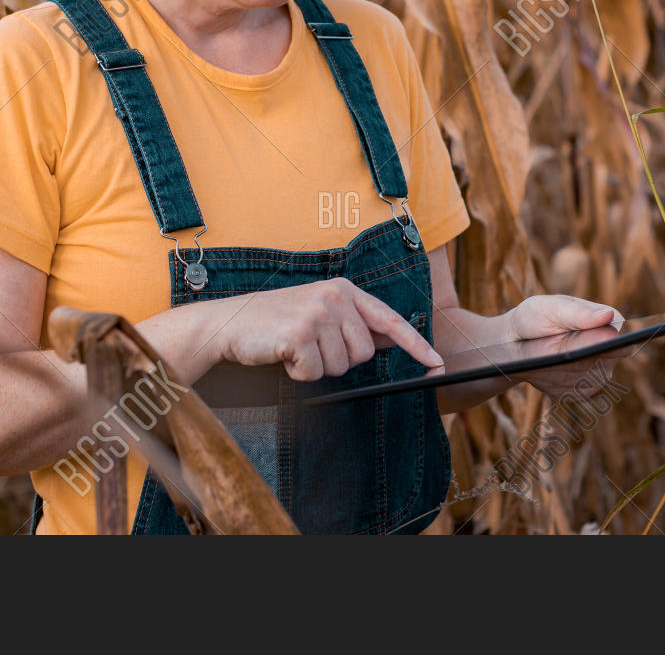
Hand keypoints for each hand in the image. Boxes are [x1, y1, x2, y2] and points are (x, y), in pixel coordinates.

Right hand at [214, 278, 442, 381]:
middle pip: (363, 354)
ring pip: (339, 367)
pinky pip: (314, 374)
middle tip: (309, 347)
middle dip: (337, 360)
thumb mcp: (319, 314)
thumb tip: (392, 339)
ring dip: (315, 367)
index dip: (415, 345)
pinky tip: (282, 355)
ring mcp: (317, 313)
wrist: (227, 324)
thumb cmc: (274, 323)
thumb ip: (354, 323)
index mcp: (343, 290)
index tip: (437, 364)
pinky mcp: (299, 332)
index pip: (389, 320)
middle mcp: (335, 297)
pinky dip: (297, 373)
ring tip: (293, 348)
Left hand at [504, 294, 622, 399]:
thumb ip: (579, 312)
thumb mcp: (551, 308)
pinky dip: (557, 383)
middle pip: (606, 362)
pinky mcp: (580, 393)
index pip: (622, 338)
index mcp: (607, 326)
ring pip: (591, 380)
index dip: (611, 342)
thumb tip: (607, 315)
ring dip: (567, 370)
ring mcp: (596, 376)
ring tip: (547, 357)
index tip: (598, 345)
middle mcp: (608, 353)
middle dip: (582, 356)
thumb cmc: (536, 318)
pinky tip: (544, 372)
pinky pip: (574, 393)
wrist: (514, 343)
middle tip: (558, 347)